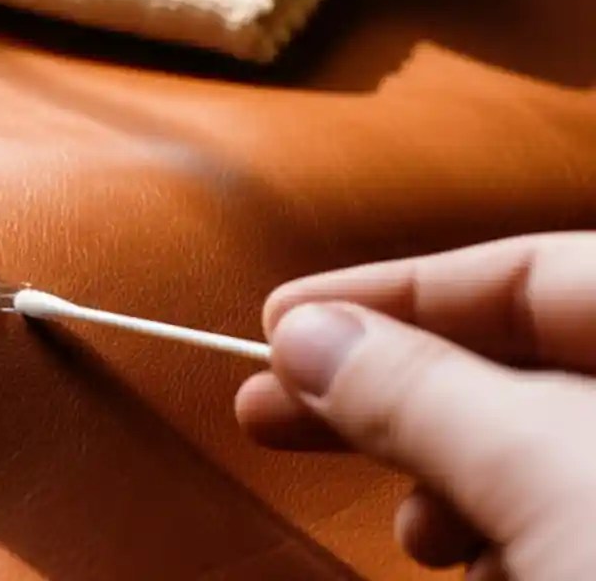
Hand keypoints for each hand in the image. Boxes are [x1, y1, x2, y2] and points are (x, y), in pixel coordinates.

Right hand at [236, 233, 595, 579]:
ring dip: (443, 482)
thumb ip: (422, 394)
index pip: (533, 273)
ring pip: (524, 451)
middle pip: (514, 364)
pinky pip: (550, 521)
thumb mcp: (539, 472)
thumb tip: (305, 335)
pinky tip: (468, 569)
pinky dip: (493, 539)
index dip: (399, 289)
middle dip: (393, 391)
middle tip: (274, 407)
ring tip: (411, 534)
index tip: (284, 316)